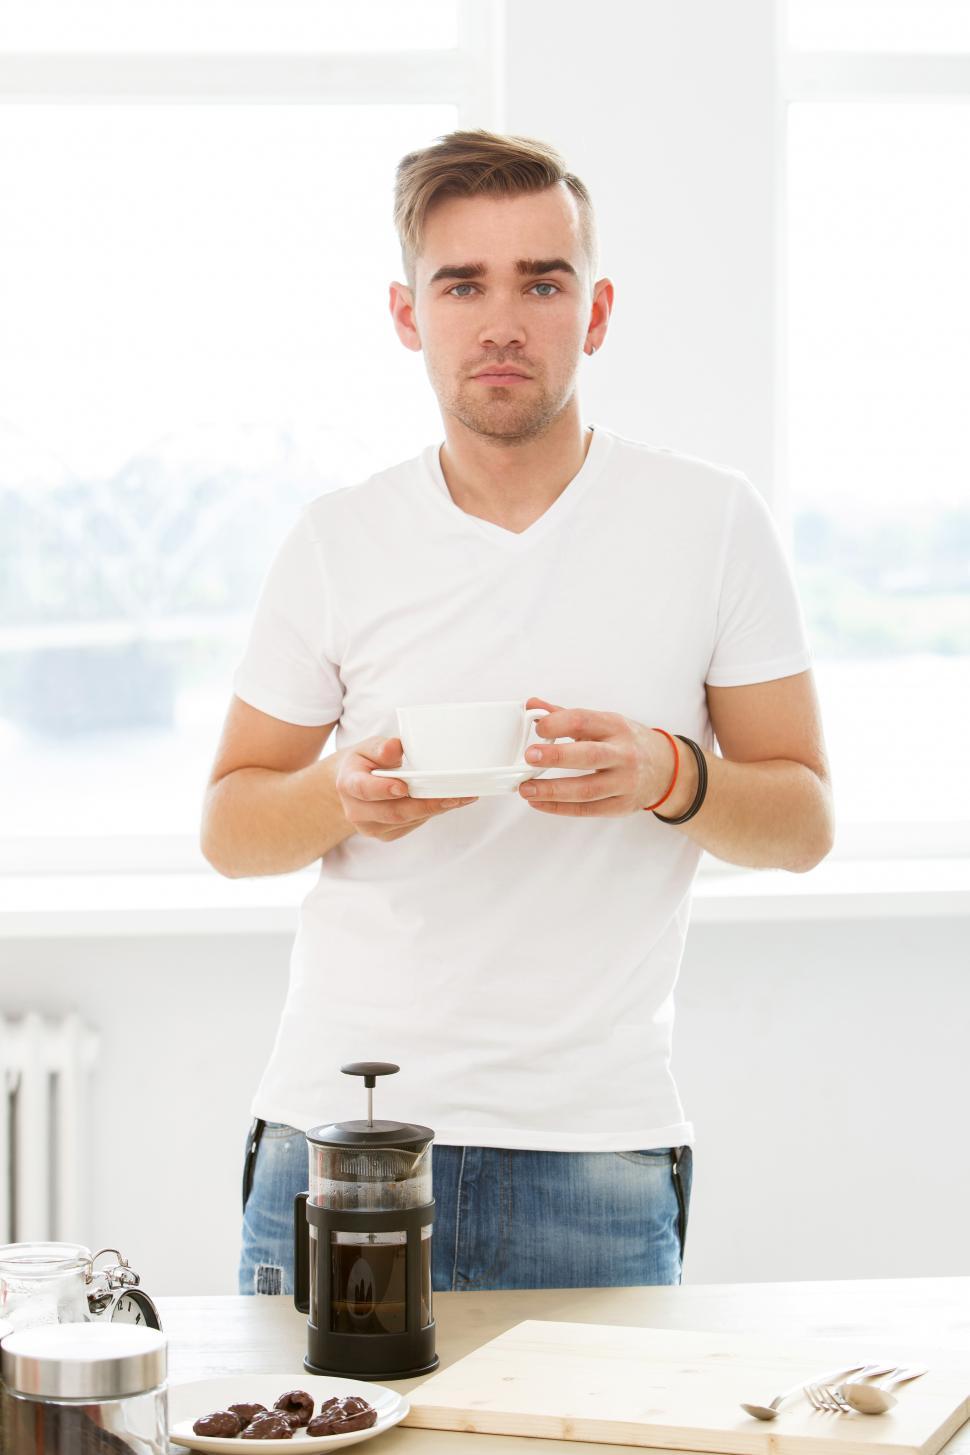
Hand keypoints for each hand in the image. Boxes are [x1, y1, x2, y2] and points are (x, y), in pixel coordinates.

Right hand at [334, 736, 477, 841]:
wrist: (353, 784)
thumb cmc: (364, 762)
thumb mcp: (368, 748)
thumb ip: (382, 748)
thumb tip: (396, 747)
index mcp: (348, 784)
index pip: (364, 789)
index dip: (384, 789)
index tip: (403, 787)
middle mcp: (357, 811)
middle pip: (393, 812)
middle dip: (426, 805)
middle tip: (454, 795)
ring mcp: (371, 827)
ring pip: (407, 820)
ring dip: (435, 809)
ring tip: (462, 796)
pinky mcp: (386, 835)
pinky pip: (412, 825)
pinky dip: (431, 813)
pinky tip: (449, 802)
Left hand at [517, 697, 684, 816]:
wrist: (666, 770)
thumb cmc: (627, 743)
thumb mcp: (603, 723)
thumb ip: (565, 716)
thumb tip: (532, 706)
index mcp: (616, 727)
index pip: (585, 721)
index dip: (558, 723)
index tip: (538, 727)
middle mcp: (624, 754)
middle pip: (589, 755)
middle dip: (557, 756)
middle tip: (530, 757)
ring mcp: (624, 783)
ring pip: (587, 789)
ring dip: (553, 790)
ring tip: (526, 788)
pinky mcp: (621, 806)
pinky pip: (587, 809)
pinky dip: (560, 808)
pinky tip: (539, 802)